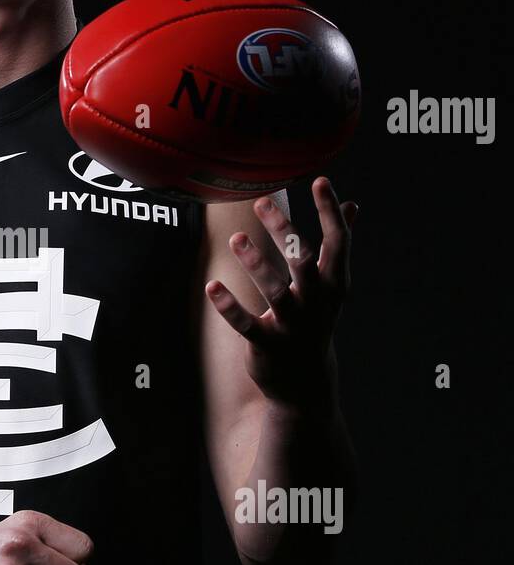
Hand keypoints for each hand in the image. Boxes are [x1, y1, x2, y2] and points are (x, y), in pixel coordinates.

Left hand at [205, 176, 356, 409]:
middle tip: (261, 202)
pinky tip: (211, 287)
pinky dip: (229, 307)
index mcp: (333, 284)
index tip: (320, 180)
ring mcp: (293, 324)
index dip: (329, 211)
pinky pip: (246, 324)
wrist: (306, 384)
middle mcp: (316, 302)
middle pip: (303, 260)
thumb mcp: (332, 286)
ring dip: (254, 263)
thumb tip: (353, 206)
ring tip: (234, 238)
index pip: (338, 242)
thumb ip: (339, 245)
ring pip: (274, 290)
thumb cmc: (316, 321)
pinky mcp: (268, 345)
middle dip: (284, 231)